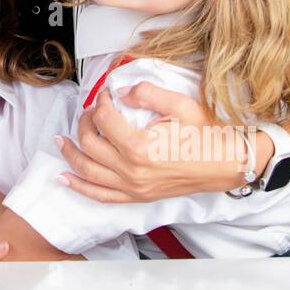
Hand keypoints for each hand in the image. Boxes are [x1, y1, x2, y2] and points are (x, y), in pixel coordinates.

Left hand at [56, 80, 252, 203]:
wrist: (228, 163)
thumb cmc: (207, 134)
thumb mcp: (180, 104)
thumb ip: (147, 93)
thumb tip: (120, 92)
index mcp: (141, 146)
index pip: (104, 120)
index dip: (100, 102)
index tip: (105, 94)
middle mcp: (132, 170)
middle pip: (90, 144)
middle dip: (84, 123)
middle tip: (89, 111)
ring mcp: (134, 187)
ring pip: (88, 172)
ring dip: (70, 154)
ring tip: (61, 141)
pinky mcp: (138, 196)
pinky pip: (101, 196)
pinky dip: (80, 187)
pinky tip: (65, 178)